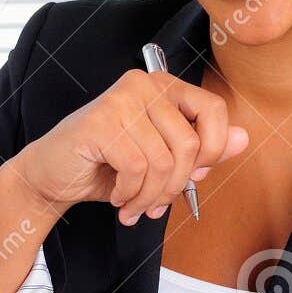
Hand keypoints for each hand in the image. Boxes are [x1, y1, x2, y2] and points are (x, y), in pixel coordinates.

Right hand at [12, 70, 247, 226]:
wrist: (49, 175)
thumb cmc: (104, 166)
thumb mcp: (159, 158)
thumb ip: (200, 149)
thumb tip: (242, 139)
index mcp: (162, 87)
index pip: (214, 111)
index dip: (212, 151)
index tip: (192, 175)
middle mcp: (142, 85)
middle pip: (190, 144)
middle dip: (175, 186)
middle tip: (155, 203)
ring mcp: (120, 100)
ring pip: (163, 162)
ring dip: (150, 196)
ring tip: (134, 206)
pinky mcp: (100, 123)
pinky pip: (137, 169)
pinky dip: (130, 194)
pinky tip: (117, 197)